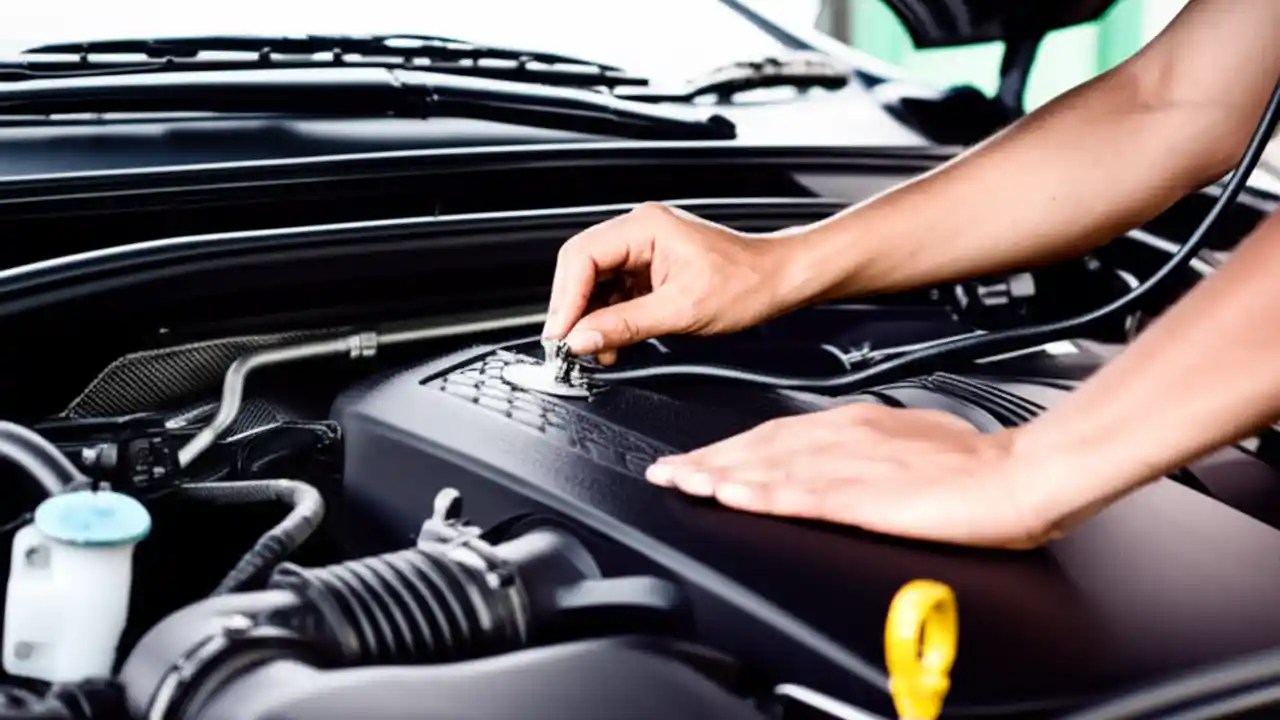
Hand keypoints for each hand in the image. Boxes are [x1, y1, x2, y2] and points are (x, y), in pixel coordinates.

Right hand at [543, 202, 805, 363]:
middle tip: (569, 345)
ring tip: (597, 350)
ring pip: (594, 282)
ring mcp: (644, 250)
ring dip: (591, 318)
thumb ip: (625, 325)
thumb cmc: (747, 283)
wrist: (780, 282)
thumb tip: (582, 338)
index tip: (561, 334)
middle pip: (581, 267)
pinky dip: (608, 319)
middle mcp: (640, 231)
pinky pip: (614, 292)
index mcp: (645, 226)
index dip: (565, 299)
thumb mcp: (682, 311)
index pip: (581, 257)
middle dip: (573, 309)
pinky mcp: (650, 270)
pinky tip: (613, 341)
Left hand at [645, 403, 1063, 549]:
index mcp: (854, 425)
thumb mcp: (905, 444)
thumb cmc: (975, 462)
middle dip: (707, 459)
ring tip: (681, 480)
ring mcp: (853, 466)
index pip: (774, 436)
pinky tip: (735, 496)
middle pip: (760, 447)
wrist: (1022, 471)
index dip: (728, 448)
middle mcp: (845, 437)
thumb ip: (860, 452)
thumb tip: (833, 461)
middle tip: (664, 469)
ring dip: (719, 474)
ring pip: (770, 467)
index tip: (693, 458)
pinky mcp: (869, 496)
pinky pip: (804, 495)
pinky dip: (763, 494)